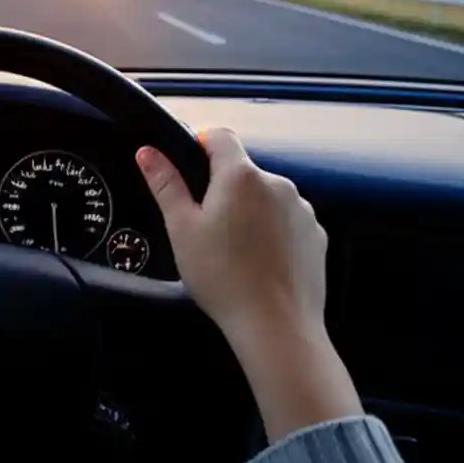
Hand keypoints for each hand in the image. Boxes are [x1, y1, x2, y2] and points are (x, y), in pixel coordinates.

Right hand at [135, 128, 361, 441]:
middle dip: (224, 190)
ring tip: (234, 251)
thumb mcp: (181, 229)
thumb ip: (165, 184)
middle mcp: (277, 184)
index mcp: (240, 176)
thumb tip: (147, 152)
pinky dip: (273, 233)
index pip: (220, 136)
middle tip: (206, 227)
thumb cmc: (223, 278)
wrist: (276, 326)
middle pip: (243, 171)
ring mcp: (301, 209)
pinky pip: (288, 221)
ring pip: (266, 197)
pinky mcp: (316, 234)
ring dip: (251, 212)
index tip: (190, 166)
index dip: (201, 144)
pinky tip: (259, 262)